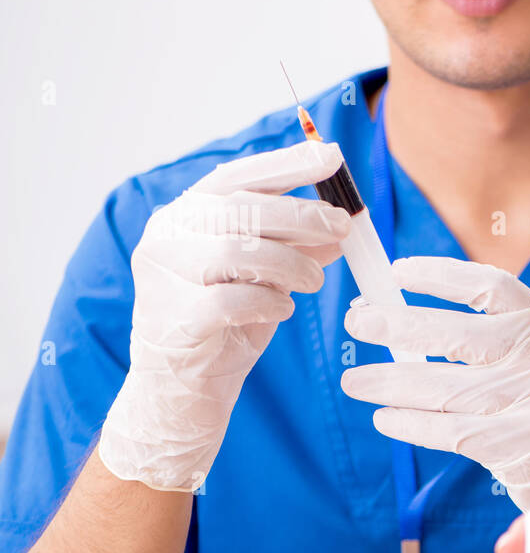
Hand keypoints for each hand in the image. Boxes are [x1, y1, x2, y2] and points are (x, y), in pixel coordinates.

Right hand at [98, 142, 350, 491]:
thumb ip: (296, 249)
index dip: (286, 164)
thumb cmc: (225, 328)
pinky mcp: (174, 320)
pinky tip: (282, 309)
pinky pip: (234, 300)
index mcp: (186, 216)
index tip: (332, 156)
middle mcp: (166, 237)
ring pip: (239, 251)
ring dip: (292, 264)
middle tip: (343, 230)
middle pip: (242, 209)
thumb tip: (342, 225)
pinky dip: (270, 302)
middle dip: (303, 215)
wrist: (182, 395)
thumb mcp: (267, 279)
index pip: (237, 176)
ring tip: (314, 284)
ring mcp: (163, 277)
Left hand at [340, 256, 529, 508]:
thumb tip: (404, 325)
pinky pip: (452, 431)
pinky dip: (412, 424)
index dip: (440, 275)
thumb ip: (495, 345)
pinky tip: (385, 418)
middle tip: (358, 321)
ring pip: (447, 389)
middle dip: (399, 327)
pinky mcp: (525, 447)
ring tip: (355, 380)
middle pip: (460, 336)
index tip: (397, 272)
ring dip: (392, 383)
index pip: (492, 288)